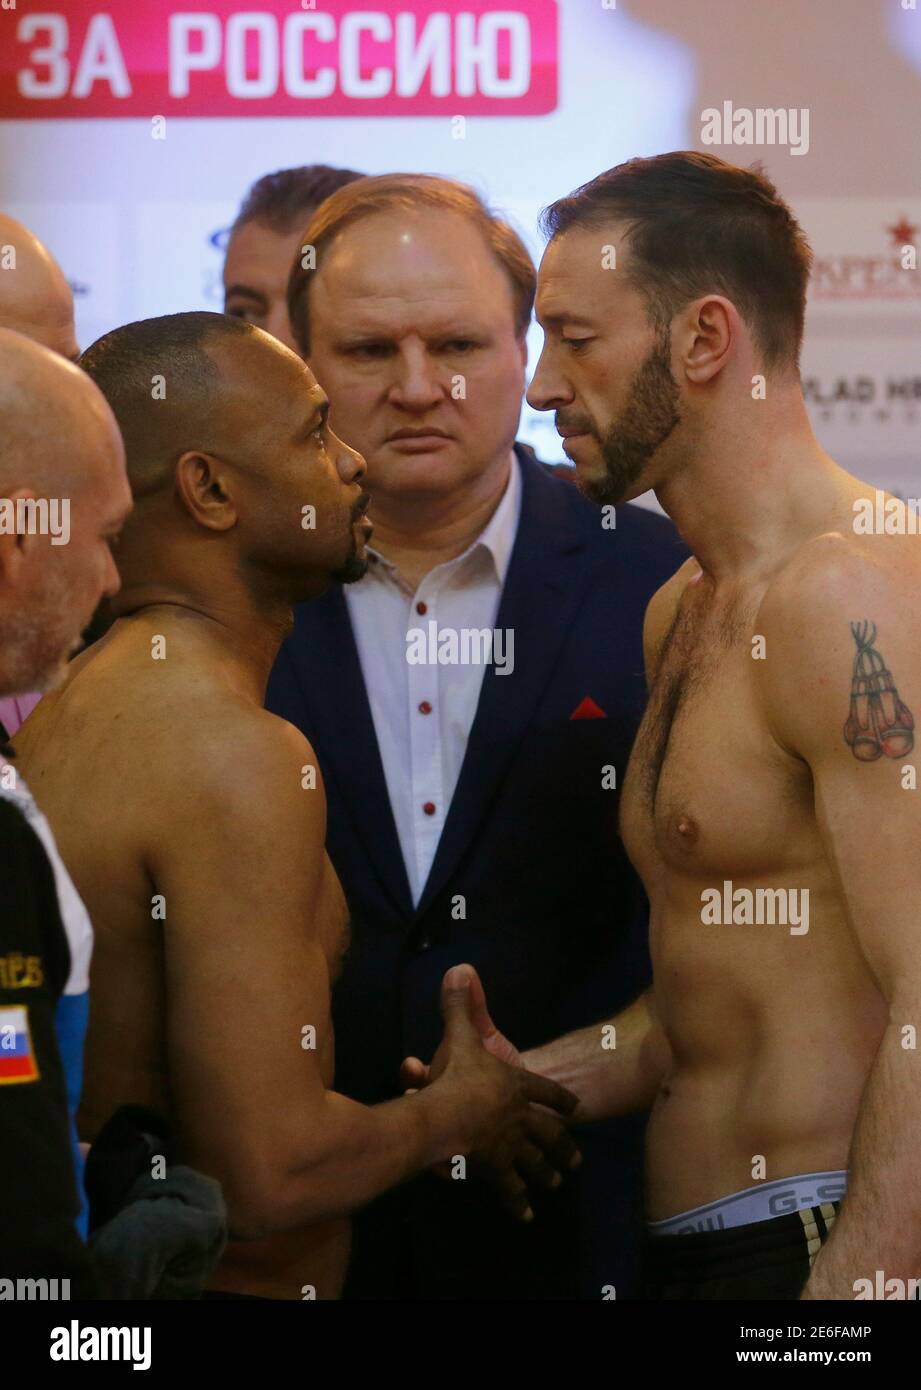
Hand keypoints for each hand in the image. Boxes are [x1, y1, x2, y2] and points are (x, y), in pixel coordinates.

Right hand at [405, 965, 581, 1220]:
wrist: (452, 1115)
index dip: (560, 1100)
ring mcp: (510, 1145)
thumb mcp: (462, 1034)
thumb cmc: (458, 1074)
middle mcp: (521, 1117)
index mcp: (517, 1085)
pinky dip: (516, 1201)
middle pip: (548, 1132)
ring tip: (556, 1182)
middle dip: (561, 1145)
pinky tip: (526, 1215)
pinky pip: (508, 1187)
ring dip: (545, 1171)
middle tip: (576, 1161)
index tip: (574, 1109)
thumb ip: (462, 1004)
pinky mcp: (495, 1168)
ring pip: (534, 1161)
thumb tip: (460, 967)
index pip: (546, 1092)